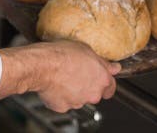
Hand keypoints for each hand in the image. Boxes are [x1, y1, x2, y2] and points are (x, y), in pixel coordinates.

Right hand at [0, 41, 119, 111]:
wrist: (41, 65)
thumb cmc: (61, 54)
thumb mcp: (85, 49)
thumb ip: (102, 62)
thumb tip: (115, 67)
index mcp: (102, 79)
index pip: (111, 86)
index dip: (104, 82)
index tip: (98, 79)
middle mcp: (93, 94)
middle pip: (94, 93)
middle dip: (86, 86)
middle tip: (74, 74)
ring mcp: (77, 102)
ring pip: (77, 98)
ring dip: (72, 90)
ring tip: (60, 76)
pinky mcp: (62, 107)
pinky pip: (62, 102)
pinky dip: (58, 95)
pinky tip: (52, 84)